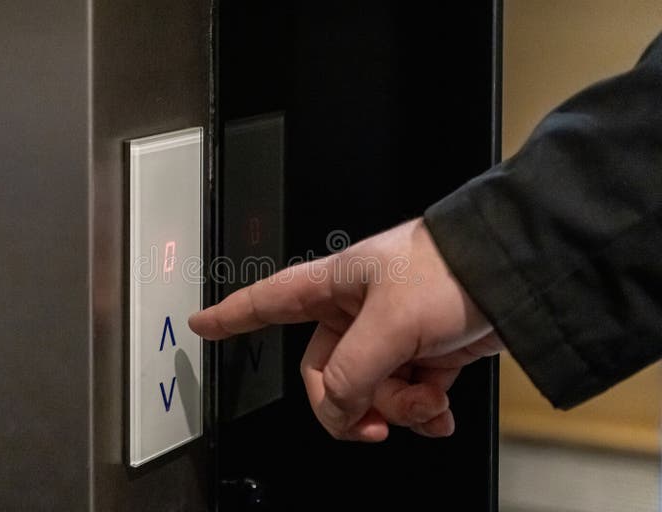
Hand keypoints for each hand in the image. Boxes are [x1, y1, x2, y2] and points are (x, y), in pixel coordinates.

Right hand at [189, 218, 501, 441]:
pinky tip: (440, 412)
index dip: (232, 315)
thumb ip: (351, 370)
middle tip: (376, 420)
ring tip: (428, 402)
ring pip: (369, 391)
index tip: (203, 324)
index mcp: (335, 286)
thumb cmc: (455, 268)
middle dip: (353, 403)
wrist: (519, 274)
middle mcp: (357, 310)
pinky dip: (422, 411)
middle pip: (325, 374)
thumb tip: (337, 410)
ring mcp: (391, 334)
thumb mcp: (392, 320)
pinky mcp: (424, 351)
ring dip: (399, 409)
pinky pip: (406, 395)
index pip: (268, 301)